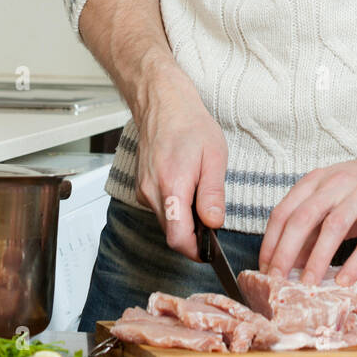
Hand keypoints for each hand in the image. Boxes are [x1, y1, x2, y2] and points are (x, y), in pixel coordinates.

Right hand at [132, 66, 227, 260]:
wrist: (163, 103)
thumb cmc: (189, 124)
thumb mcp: (214, 156)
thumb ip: (213, 194)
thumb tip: (214, 224)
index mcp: (172, 186)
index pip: (178, 238)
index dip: (194, 252)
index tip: (209, 253)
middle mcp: (152, 192)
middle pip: (172, 234)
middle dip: (193, 237)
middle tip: (212, 224)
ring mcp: (144, 190)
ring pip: (166, 222)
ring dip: (184, 221)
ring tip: (201, 197)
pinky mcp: (141, 187)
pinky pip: (160, 209)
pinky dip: (175, 208)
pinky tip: (187, 189)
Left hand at [258, 144, 356, 286]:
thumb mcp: (331, 201)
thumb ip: (310, 228)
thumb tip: (286, 262)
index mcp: (316, 181)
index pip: (284, 211)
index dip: (271, 241)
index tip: (264, 269)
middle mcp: (336, 184)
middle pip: (303, 218)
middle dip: (285, 252)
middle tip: (276, 281)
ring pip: (333, 227)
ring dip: (317, 259)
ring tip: (308, 285)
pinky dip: (355, 262)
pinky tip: (344, 280)